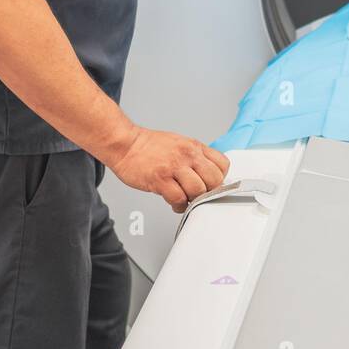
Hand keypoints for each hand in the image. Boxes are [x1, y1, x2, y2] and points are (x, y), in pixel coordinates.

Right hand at [108, 127, 229, 213]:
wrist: (125, 145)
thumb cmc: (149, 146)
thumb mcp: (180, 143)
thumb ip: (195, 157)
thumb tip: (208, 175)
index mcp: (194, 146)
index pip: (223, 164)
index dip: (220, 178)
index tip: (213, 185)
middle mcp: (187, 155)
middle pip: (214, 180)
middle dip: (209, 192)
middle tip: (200, 195)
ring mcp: (174, 167)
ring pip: (198, 191)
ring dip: (194, 200)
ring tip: (186, 199)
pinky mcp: (160, 179)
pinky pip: (179, 199)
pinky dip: (179, 205)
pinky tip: (175, 203)